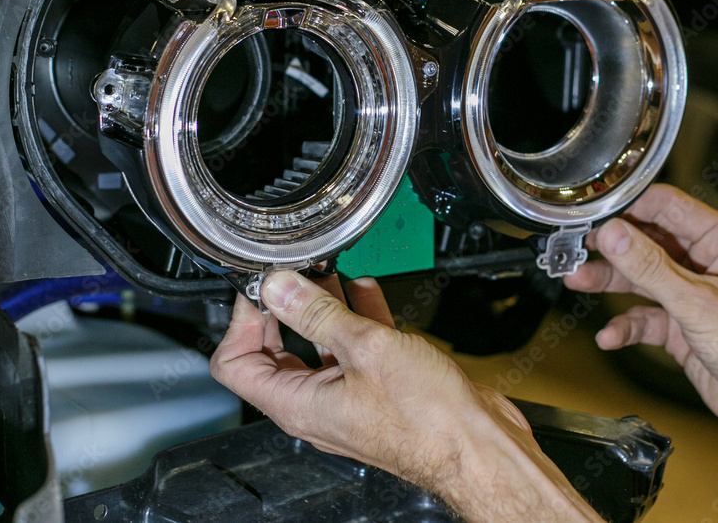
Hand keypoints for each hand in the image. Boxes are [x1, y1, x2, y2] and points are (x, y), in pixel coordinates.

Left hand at [210, 271, 600, 521]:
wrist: (482, 447)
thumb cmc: (430, 420)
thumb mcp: (366, 349)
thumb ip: (317, 313)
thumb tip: (277, 287)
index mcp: (298, 404)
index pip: (234, 363)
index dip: (241, 319)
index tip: (260, 287)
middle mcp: (316, 404)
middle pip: (273, 350)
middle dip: (281, 305)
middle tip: (291, 273)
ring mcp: (347, 396)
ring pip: (317, 343)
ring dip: (319, 304)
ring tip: (324, 270)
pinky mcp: (377, 387)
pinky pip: (354, 347)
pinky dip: (355, 316)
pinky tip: (365, 290)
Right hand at [564, 184, 717, 453]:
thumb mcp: (697, 303)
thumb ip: (649, 267)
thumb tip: (612, 233)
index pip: (664, 206)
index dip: (625, 207)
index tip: (590, 211)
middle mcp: (705, 263)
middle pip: (645, 241)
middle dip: (609, 247)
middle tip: (574, 246)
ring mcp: (693, 295)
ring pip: (639, 278)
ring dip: (608, 282)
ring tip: (577, 280)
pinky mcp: (684, 327)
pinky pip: (644, 317)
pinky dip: (625, 326)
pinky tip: (610, 336)